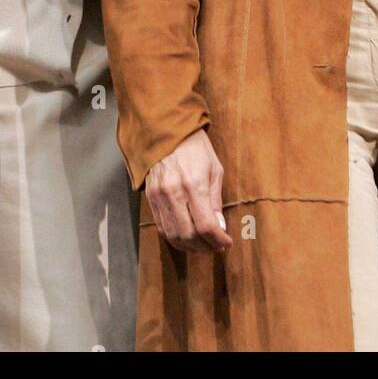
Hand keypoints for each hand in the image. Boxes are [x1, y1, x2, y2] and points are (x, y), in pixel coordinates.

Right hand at [144, 129, 233, 253]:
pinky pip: (161, 226)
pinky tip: (186, 237)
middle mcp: (174, 193)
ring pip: (173, 235)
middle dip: (205, 247)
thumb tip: (220, 227)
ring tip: (202, 245)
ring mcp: (160, 196)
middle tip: (216, 246)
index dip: (218, 240)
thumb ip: (216, 200)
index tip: (227, 242)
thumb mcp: (214, 169)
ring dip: (189, 246)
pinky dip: (175, 238)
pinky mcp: (150, 198)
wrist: (167, 131)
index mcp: (194, 184)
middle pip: (189, 235)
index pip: (206, 225)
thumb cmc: (196, 148)